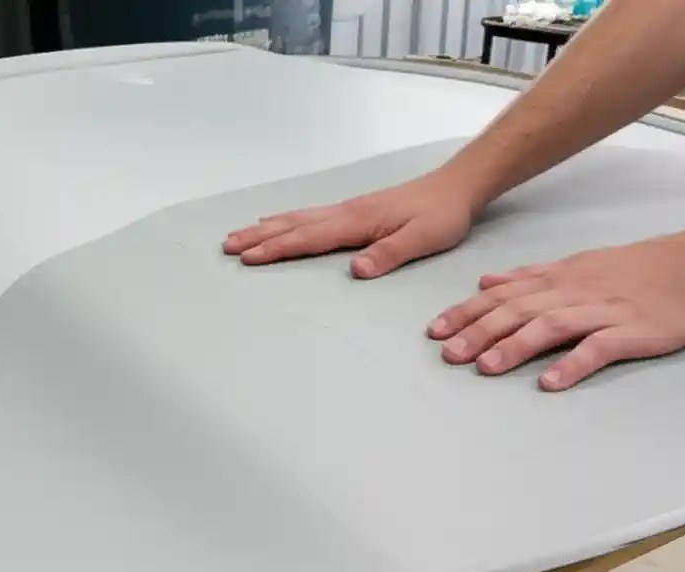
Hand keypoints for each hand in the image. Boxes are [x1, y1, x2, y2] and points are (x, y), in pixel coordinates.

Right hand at [222, 172, 477, 278]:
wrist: (457, 187)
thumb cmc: (442, 214)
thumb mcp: (423, 239)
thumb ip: (388, 254)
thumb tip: (355, 270)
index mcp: (357, 221)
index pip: (309, 238)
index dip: (277, 248)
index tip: (248, 257)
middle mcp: (346, 212)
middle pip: (294, 226)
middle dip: (259, 237)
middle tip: (227, 246)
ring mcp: (348, 209)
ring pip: (298, 219)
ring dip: (267, 228)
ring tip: (240, 234)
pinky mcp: (355, 211)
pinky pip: (311, 216)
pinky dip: (287, 220)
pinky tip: (280, 221)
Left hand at [428, 232, 684, 390]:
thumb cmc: (638, 269)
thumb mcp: (578, 264)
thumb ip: (530, 276)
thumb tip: (486, 282)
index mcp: (559, 277)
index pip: (503, 294)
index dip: (467, 312)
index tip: (435, 330)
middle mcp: (574, 292)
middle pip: (518, 310)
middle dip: (479, 331)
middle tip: (447, 353)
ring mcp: (603, 311)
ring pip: (550, 326)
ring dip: (515, 347)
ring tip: (484, 367)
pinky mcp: (632, 332)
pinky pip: (599, 348)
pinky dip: (573, 365)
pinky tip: (550, 383)